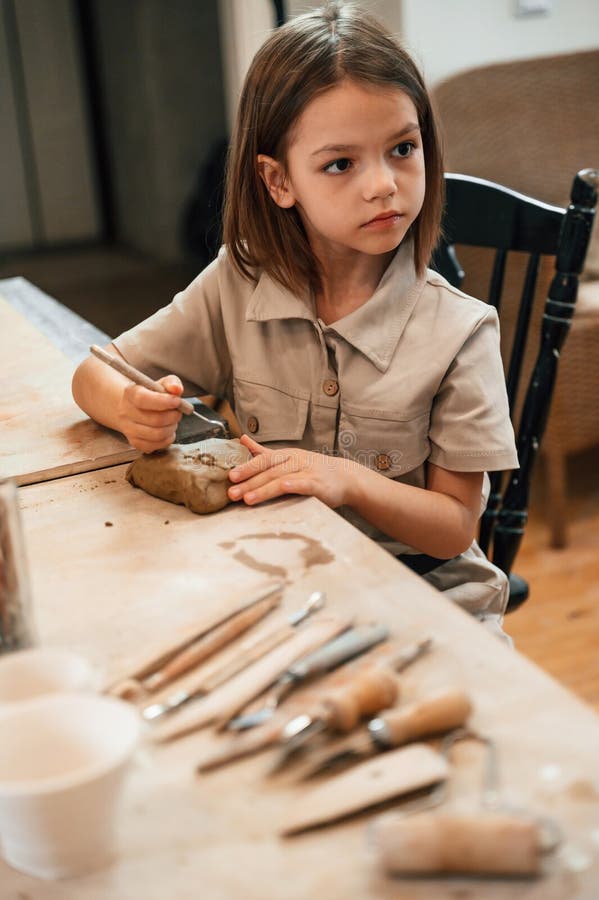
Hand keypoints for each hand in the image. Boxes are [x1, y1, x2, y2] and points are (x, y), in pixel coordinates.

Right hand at [118, 375, 182, 452]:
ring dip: (172, 428)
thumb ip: (172, 383)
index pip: (143, 399)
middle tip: (178, 412)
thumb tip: (176, 389)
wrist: (136, 408)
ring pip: (157, 434)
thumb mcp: (161, 383)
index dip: (163, 402)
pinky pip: (156, 445)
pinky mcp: (135, 442)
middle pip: (154, 420)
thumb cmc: (152, 395)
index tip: (177, 401)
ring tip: (173, 421)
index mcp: (130, 393)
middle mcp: (125, 412)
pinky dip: (168, 439)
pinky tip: (168, 430)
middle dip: (173, 416)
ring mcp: (128, 429)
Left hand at [227, 434, 357, 507]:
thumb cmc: (313, 469)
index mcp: (286, 455)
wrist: (346, 477)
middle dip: (249, 482)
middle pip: (269, 470)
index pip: (263, 460)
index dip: (246, 467)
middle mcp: (295, 460)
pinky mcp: (319, 484)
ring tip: (247, 499)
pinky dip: (293, 484)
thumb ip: (263, 452)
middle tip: (231, 492)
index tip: (230, 476)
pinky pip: (304, 484)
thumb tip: (242, 439)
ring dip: (264, 488)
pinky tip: (282, 488)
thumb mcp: (288, 457)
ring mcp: (307, 471)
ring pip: (282, 479)